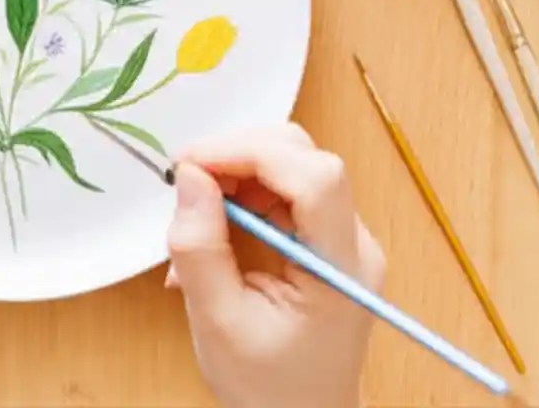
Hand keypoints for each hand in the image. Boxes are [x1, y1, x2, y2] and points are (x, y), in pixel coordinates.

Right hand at [167, 124, 385, 407]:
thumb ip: (200, 249)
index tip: (191, 164)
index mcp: (340, 270)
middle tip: (185, 176)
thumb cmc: (268, 388)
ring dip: (237, 171)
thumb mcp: (218, 325)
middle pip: (304, 158)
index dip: (250, 154)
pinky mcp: (325, 239)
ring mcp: (344, 239)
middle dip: (239, 154)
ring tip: (196, 209)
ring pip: (293, 165)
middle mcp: (354, 244)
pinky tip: (214, 224)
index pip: (314, 178)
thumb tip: (189, 178)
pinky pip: (285, 191)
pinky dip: (243, 193)